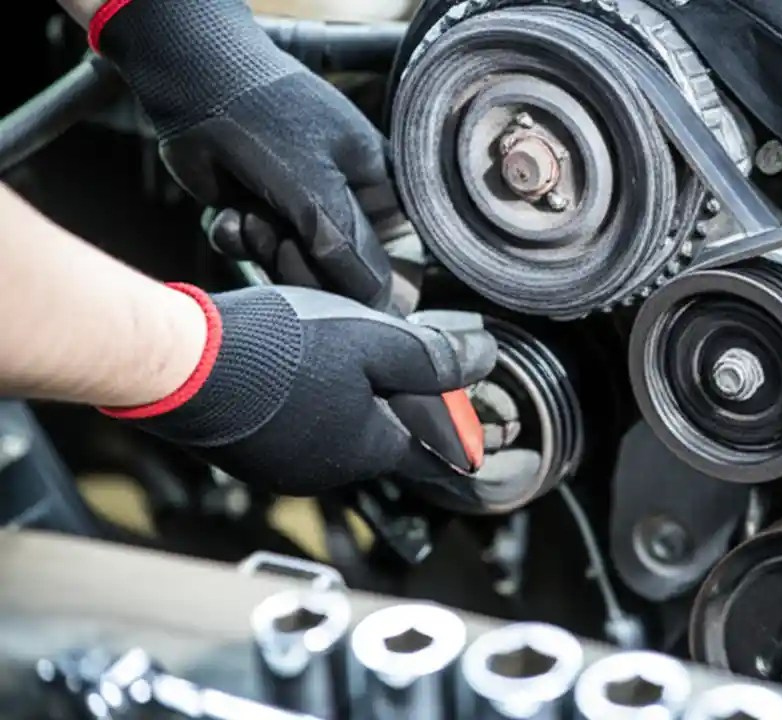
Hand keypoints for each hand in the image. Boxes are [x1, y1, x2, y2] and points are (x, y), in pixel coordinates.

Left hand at [92, 0, 395, 308]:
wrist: (194, 84)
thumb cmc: (267, 121)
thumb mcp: (315, 191)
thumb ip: (345, 248)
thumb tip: (379, 302)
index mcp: (379, 188)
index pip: (391, 255)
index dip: (364, 279)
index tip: (341, 287)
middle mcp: (344, 200)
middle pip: (337, 270)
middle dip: (300, 261)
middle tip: (279, 240)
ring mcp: (298, 208)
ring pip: (290, 266)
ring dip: (263, 247)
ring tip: (249, 215)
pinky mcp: (256, 212)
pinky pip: (252, 252)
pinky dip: (235, 236)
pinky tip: (226, 210)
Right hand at [103, 285, 497, 494]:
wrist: (180, 365)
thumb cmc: (276, 351)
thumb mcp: (375, 341)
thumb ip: (433, 356)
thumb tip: (483, 359)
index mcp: (372, 449)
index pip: (437, 456)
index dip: (460, 441)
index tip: (484, 450)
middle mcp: (331, 471)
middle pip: (383, 436)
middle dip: (393, 402)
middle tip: (387, 355)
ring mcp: (285, 468)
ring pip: (335, 431)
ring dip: (344, 400)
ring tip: (323, 352)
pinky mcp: (248, 456)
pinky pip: (293, 430)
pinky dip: (302, 404)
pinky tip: (284, 370)